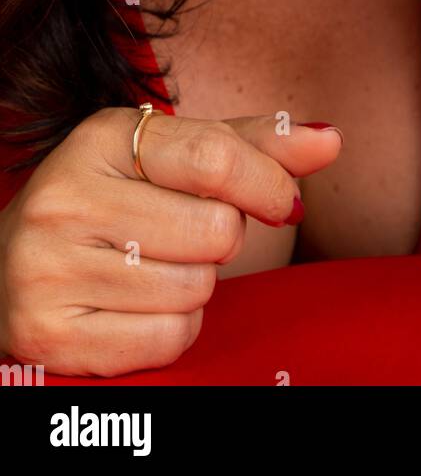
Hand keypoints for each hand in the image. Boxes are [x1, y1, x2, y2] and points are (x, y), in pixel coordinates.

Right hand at [0, 107, 341, 376]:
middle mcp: (66, 199)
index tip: (284, 202)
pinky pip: (168, 339)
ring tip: (156, 266)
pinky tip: (141, 305)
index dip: (269, 185)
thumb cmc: (116, 200)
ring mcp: (49, 269)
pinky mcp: (50, 334)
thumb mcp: (173, 156)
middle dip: (221, 239)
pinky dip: (174, 328)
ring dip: (197, 284)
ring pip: (195, 288)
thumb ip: (253, 146)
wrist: (11, 264)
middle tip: (186, 234)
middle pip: (215, 231)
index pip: (216, 158)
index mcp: (101, 138)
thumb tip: (331, 140)